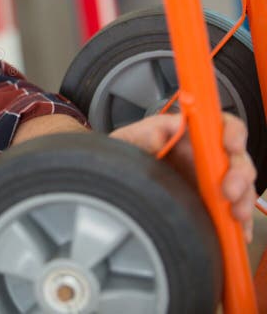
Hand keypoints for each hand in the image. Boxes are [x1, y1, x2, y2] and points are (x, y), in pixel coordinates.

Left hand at [110, 113, 256, 241]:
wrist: (117, 180)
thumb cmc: (128, 154)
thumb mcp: (130, 139)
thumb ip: (147, 133)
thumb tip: (164, 133)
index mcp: (191, 134)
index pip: (222, 125)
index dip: (232, 133)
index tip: (230, 145)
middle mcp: (206, 156)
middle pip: (237, 159)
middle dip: (240, 174)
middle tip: (229, 191)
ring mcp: (211, 180)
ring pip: (241, 186)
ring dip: (243, 200)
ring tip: (235, 215)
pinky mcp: (211, 203)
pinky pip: (232, 212)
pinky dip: (240, 224)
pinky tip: (238, 232)